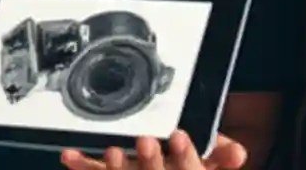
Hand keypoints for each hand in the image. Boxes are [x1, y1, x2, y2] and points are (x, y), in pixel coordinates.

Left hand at [60, 130, 246, 169]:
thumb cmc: (187, 168)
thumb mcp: (212, 164)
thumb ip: (224, 155)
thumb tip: (237, 152)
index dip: (186, 156)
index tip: (179, 137)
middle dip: (151, 162)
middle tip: (146, 142)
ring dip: (117, 168)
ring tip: (114, 151)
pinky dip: (81, 165)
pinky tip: (69, 156)